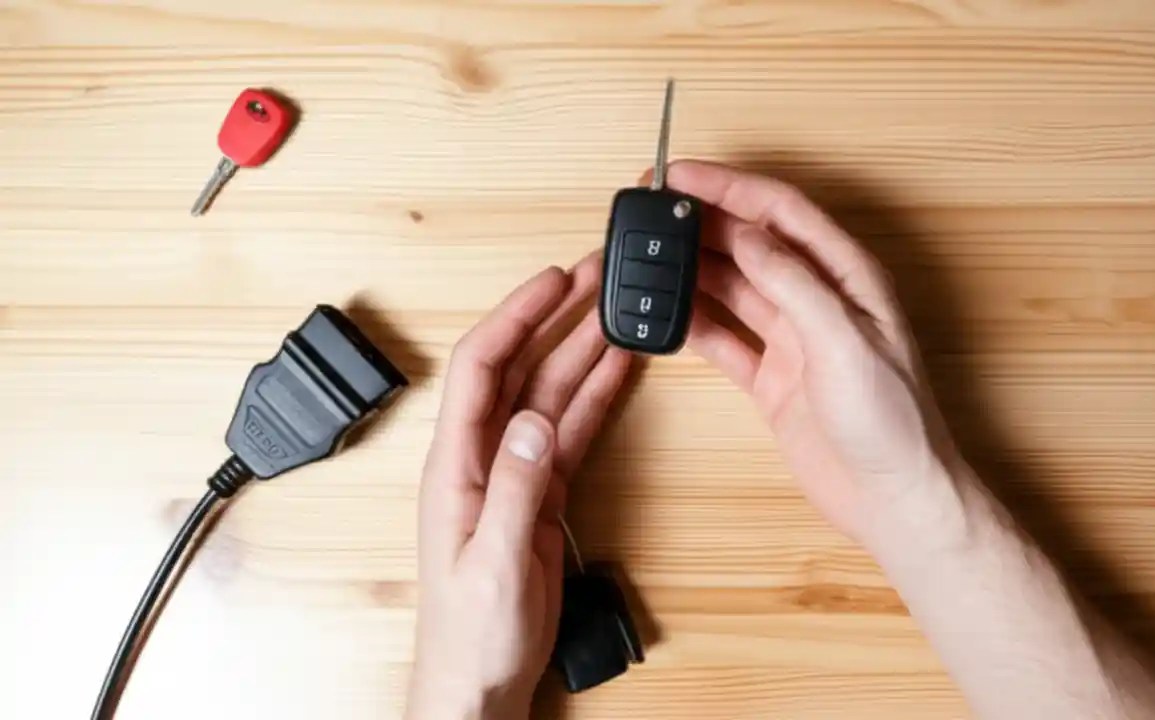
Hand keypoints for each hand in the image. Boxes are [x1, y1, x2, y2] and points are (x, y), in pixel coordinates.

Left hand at [408, 257, 630, 719]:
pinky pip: (572, 430)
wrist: (479, 679)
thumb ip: (516, 488)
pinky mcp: (542, 490)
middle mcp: (482, 455)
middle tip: (595, 275)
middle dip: (556, 316)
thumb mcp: (493, 561)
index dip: (515, 317)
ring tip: (618, 309)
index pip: (481, 368)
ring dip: (583, 349)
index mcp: (456, 463)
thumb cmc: (471, 632)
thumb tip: (536, 421)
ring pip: (551, 392)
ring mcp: (514, 469)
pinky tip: (618, 369)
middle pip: (520, 367)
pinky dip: (597, 397)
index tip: (552, 281)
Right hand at [668, 161, 958, 540]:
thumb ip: (793, 284)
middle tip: (651, 206)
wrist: (894, 500)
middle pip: (750, 242)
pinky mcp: (773, 378)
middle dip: (701, 219)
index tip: (679, 175)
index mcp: (847, 277)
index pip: (780, 211)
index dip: (728, 187)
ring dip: (692, 267)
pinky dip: (694, 324)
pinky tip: (666, 313)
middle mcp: (818, 300)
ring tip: (647, 252)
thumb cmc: (893, 423)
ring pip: (733, 286)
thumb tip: (746, 235)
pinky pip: (724, 338)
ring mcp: (793, 339)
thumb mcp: (844, 340)